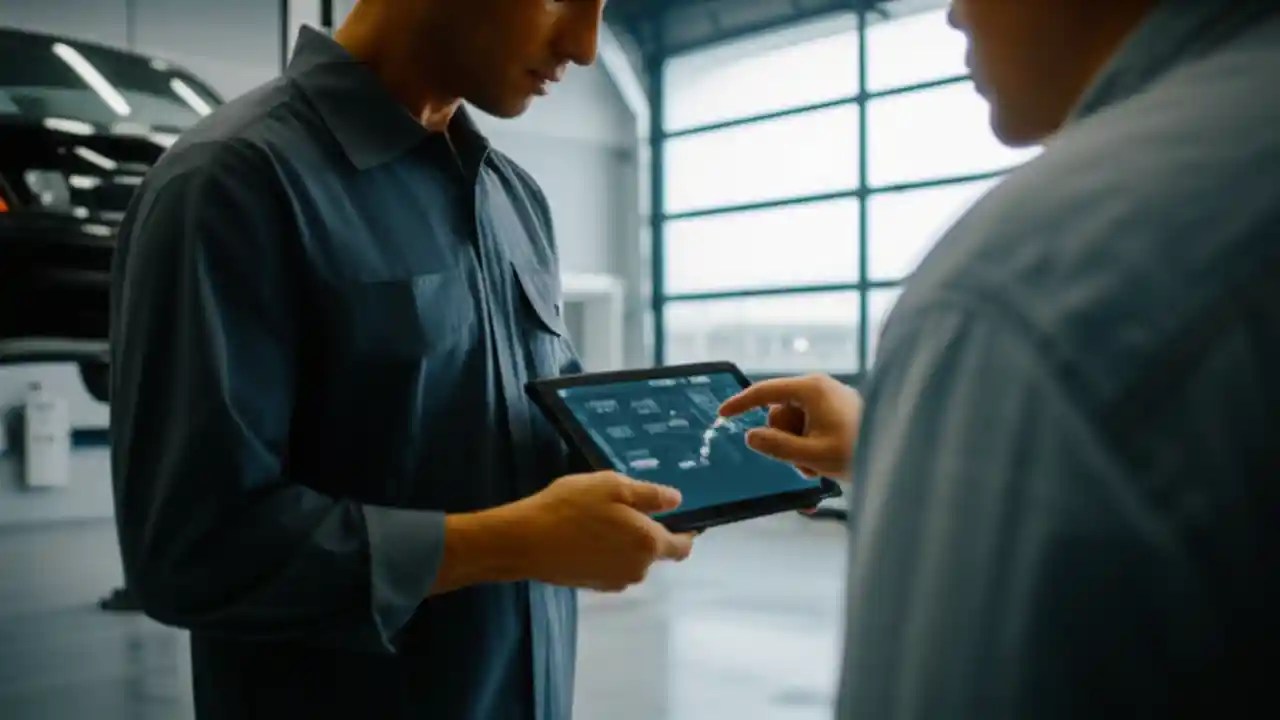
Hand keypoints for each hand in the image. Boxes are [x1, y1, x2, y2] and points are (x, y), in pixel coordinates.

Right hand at [509, 472, 695, 592]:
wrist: (526, 541)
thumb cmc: (571, 508)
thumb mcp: (612, 486)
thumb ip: (650, 495)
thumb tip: (676, 500)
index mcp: (648, 543)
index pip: (682, 547)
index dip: (686, 532)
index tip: (679, 517)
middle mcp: (638, 569)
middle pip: (654, 552)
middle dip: (644, 532)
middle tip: (619, 507)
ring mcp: (616, 581)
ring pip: (631, 559)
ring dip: (624, 543)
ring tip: (598, 520)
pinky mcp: (594, 587)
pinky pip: (612, 566)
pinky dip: (606, 553)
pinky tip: (584, 536)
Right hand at [718, 374, 862, 483]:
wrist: (896, 451)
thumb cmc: (856, 450)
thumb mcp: (812, 455)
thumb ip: (777, 446)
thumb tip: (751, 436)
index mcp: (811, 389)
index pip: (765, 391)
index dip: (741, 403)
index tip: (723, 414)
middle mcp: (818, 387)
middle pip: (778, 413)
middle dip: (783, 439)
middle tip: (800, 462)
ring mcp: (827, 397)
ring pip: (792, 423)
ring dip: (796, 446)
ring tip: (816, 465)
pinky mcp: (834, 409)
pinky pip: (807, 425)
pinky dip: (808, 444)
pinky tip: (824, 460)